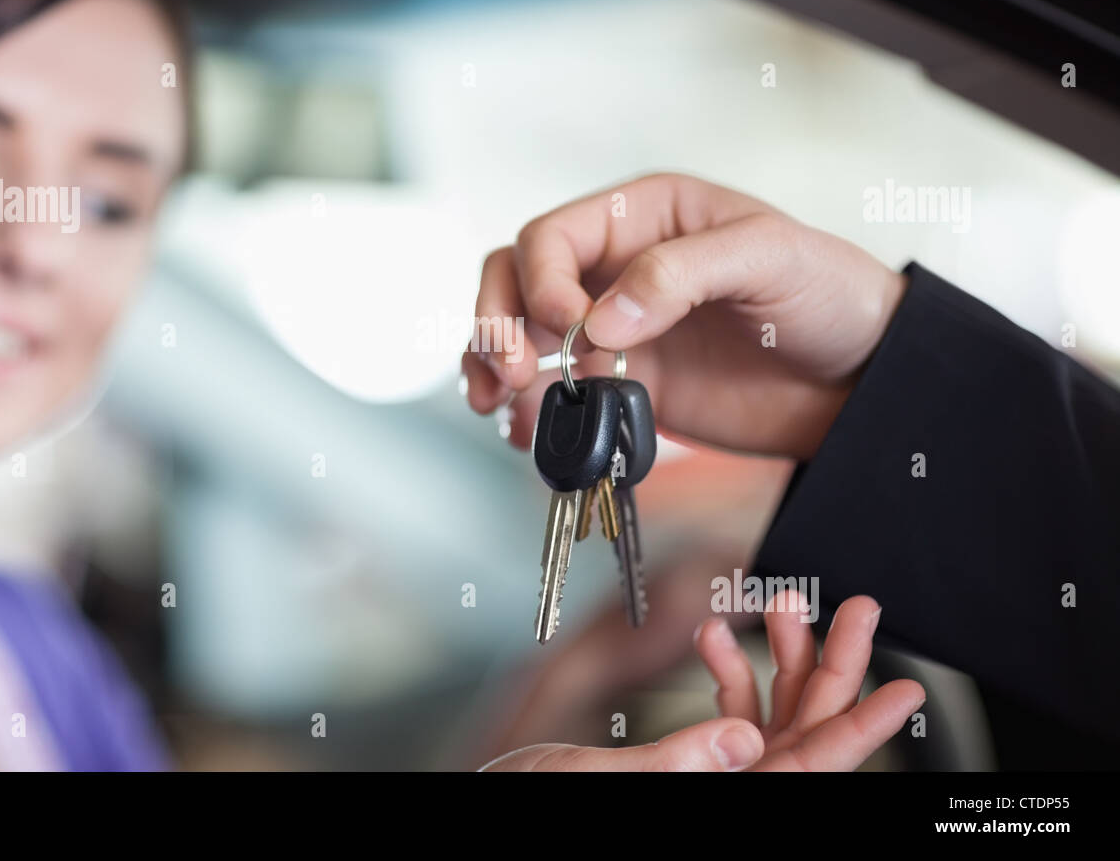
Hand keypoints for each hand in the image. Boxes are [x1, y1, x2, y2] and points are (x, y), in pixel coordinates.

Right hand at [463, 173, 906, 458]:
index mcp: (642, 215)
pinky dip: (528, 412)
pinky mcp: (624, 385)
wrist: (861, 382)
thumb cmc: (829, 294)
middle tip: (513, 370)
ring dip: (493, 364)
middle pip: (514, 279)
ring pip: (520, 334)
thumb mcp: (768, 256)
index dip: (542, 281)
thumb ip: (679, 274)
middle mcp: (614, 267)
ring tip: (497, 403)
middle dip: (498, 321)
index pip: (553, 237)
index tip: (569, 329)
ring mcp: (613, 329)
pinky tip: (528, 433)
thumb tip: (599, 321)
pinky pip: (554, 393)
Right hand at [481, 594, 923, 770]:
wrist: (499, 798)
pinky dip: (726, 670)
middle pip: (803, 730)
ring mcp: (711, 775)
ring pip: (771, 716)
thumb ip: (674, 763)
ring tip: (782, 600)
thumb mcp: (595, 780)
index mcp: (718, 800)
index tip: (904, 690)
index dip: (862, 725)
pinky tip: (713, 636)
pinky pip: (726, 714)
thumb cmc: (527, 801)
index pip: (810, 764)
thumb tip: (743, 740)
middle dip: (833, 664)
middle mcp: (727, 788)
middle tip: (860, 609)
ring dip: (778, 656)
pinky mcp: (688, 762)